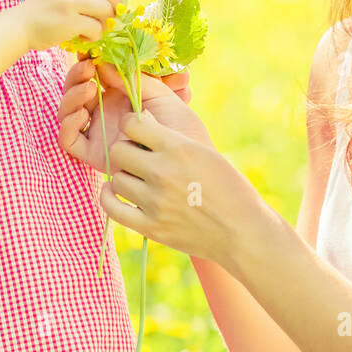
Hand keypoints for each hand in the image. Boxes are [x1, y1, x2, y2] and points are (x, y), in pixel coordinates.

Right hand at [18, 0, 123, 51]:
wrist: (18, 27)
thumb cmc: (43, 14)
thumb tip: (112, 5)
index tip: (113, 9)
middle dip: (115, 7)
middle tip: (110, 21)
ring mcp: (69, 3)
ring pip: (105, 10)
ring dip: (105, 24)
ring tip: (94, 31)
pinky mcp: (68, 21)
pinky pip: (96, 28)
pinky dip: (95, 36)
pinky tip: (84, 38)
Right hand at [58, 58, 192, 172]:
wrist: (188, 159)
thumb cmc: (179, 124)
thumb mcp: (160, 94)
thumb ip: (133, 78)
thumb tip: (104, 63)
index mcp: (118, 94)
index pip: (92, 74)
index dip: (85, 61)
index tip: (88, 50)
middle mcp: (104, 112)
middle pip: (75, 90)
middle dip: (75, 77)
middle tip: (87, 68)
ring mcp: (97, 132)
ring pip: (68, 112)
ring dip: (72, 97)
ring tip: (90, 88)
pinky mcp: (92, 153)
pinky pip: (69, 140)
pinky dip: (69, 125)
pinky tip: (82, 115)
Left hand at [90, 88, 264, 264]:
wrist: (242, 231)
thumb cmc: (228, 187)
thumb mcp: (204, 152)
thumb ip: (171, 139)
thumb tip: (139, 121)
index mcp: (179, 148)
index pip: (132, 123)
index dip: (131, 124)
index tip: (138, 131)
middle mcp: (163, 173)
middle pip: (118, 150)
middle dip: (125, 150)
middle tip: (138, 157)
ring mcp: (155, 202)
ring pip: (116, 179)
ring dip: (124, 177)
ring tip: (139, 180)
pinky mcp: (151, 227)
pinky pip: (112, 207)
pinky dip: (110, 197)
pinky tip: (117, 192)